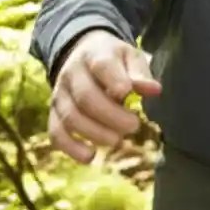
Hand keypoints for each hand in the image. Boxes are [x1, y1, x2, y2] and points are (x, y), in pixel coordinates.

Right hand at [48, 29, 161, 162]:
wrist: (81, 53)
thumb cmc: (113, 59)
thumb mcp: (130, 56)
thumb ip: (140, 73)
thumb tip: (155, 90)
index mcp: (95, 55)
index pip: (102, 66)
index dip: (115, 81)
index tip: (128, 93)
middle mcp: (72, 73)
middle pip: (86, 97)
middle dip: (111, 117)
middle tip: (134, 126)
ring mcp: (60, 94)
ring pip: (71, 117)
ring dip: (95, 134)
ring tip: (118, 141)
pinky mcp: (54, 112)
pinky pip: (56, 132)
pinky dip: (71, 148)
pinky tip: (90, 157)